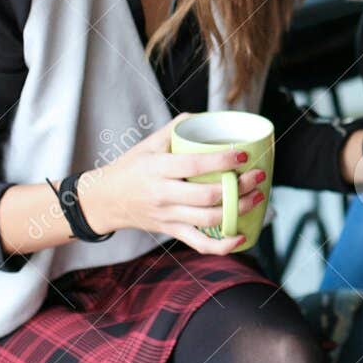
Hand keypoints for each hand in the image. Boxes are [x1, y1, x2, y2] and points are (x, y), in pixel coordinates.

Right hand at [79, 114, 264, 254]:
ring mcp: (168, 216)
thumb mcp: (148, 144)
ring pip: (208, 219)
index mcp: (158, 169)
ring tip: (257, 197)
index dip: (222, 161)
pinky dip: (222, 245)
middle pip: (207, 196)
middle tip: (259, 176)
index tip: (243, 156)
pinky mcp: (171, 231)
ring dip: (238, 210)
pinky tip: (240, 236)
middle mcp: (163, 194)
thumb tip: (205, 117)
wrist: (104, 200)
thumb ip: (176, 129)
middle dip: (239, 188)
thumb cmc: (130, 168)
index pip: (194, 165)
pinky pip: (199, 244)